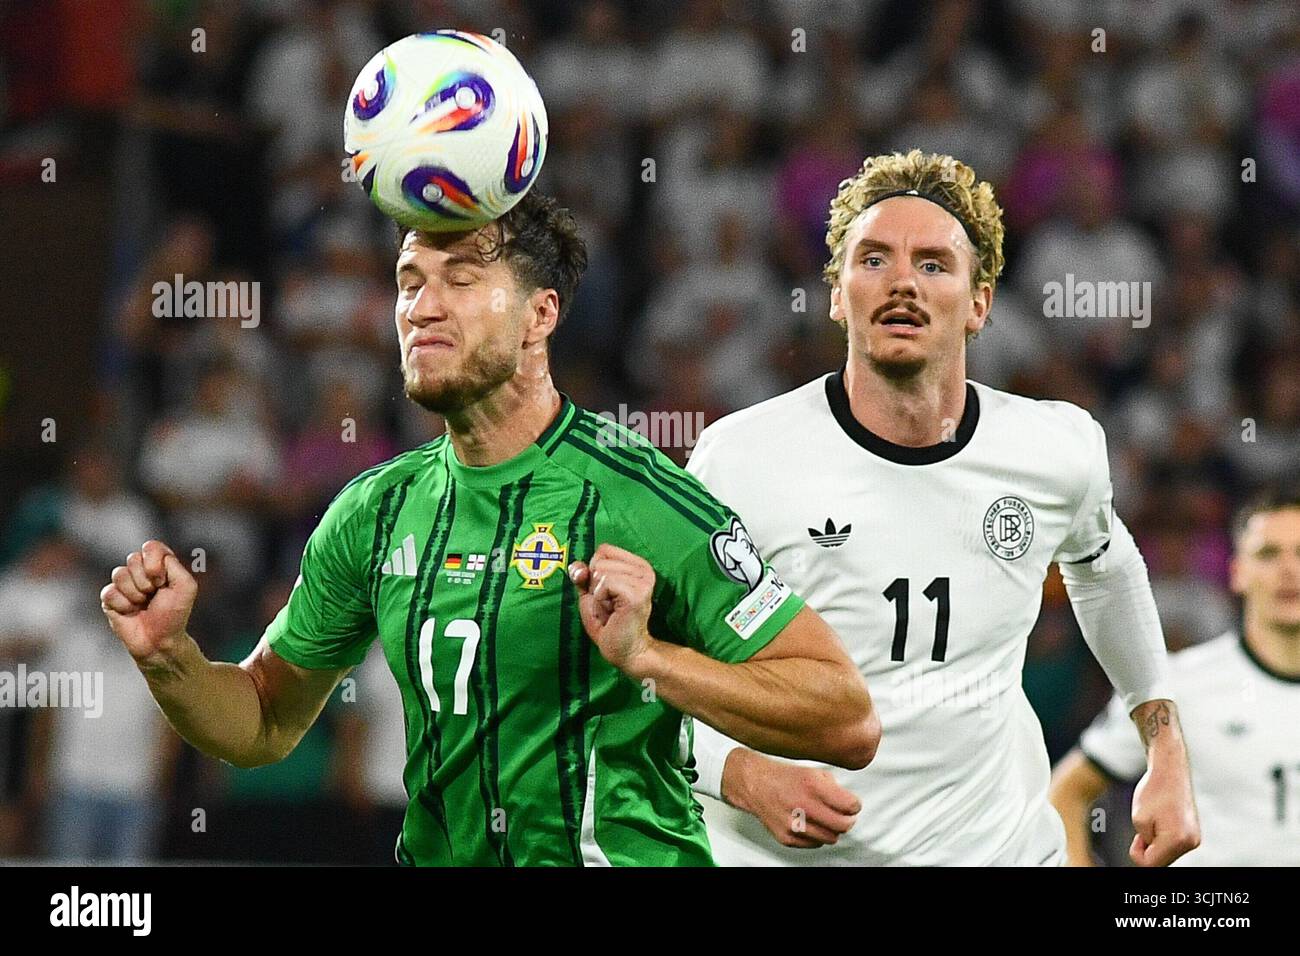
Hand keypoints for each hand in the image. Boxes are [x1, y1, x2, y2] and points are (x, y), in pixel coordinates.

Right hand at [100, 540, 198, 665]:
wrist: (160, 641)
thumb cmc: (175, 614)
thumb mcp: (186, 586)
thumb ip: (173, 564)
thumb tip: (150, 554)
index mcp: (159, 565)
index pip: (150, 547)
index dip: (154, 562)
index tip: (162, 580)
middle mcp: (140, 571)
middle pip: (133, 558)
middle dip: (146, 580)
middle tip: (153, 595)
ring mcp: (123, 584)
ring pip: (119, 574)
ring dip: (135, 593)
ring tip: (143, 604)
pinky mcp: (109, 599)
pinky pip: (110, 592)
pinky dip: (124, 605)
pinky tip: (131, 612)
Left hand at [567, 543, 655, 675]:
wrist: (625, 650)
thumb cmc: (610, 624)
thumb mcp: (591, 594)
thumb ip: (583, 576)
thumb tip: (576, 566)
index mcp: (638, 565)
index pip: (604, 549)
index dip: (595, 570)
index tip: (605, 592)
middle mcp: (644, 569)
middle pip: (599, 559)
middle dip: (595, 584)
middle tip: (609, 604)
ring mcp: (642, 581)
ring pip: (600, 571)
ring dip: (598, 594)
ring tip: (611, 608)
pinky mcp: (636, 594)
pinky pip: (604, 584)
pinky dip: (600, 599)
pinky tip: (612, 611)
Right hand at [722, 747, 860, 847]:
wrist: (754, 785)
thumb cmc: (783, 777)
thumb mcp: (812, 771)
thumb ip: (833, 787)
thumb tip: (849, 803)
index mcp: (811, 785)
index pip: (850, 805)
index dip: (854, 805)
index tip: (852, 804)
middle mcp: (802, 805)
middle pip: (843, 825)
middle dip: (847, 820)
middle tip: (844, 815)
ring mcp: (793, 824)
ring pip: (830, 838)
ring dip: (832, 830)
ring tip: (826, 819)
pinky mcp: (786, 837)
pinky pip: (814, 844)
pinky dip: (817, 836)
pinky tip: (811, 824)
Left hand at [1130, 755, 1199, 865]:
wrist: (1170, 771)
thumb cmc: (1154, 792)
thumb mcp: (1139, 819)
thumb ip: (1144, 843)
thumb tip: (1151, 855)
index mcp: (1177, 840)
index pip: (1150, 864)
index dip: (1137, 852)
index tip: (1137, 836)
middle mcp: (1190, 842)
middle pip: (1160, 861)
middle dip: (1148, 848)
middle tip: (1145, 826)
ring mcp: (1194, 838)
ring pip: (1166, 854)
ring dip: (1155, 842)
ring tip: (1155, 820)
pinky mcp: (1193, 833)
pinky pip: (1173, 845)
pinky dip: (1163, 837)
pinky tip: (1162, 821)